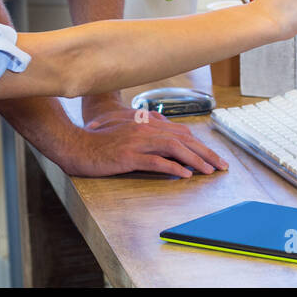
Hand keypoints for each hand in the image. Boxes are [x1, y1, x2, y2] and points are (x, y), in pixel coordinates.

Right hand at [57, 104, 229, 177]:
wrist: (75, 144)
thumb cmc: (98, 139)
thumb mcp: (125, 127)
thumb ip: (145, 127)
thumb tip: (167, 136)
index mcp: (145, 121)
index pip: (181, 131)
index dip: (200, 144)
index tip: (213, 156)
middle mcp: (144, 128)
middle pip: (182, 138)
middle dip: (205, 152)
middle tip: (221, 165)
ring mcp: (136, 141)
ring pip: (173, 148)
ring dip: (194, 160)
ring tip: (209, 171)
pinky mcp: (128, 156)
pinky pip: (155, 162)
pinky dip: (172, 168)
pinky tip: (184, 175)